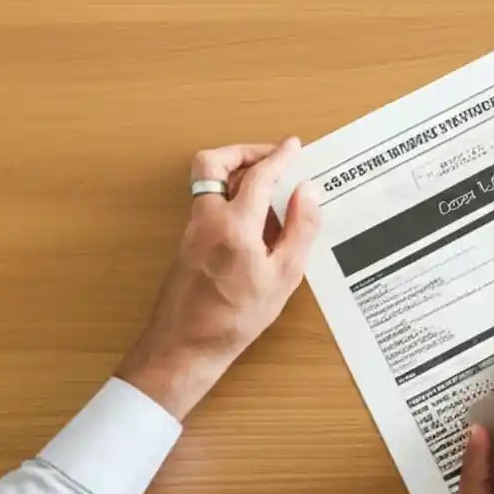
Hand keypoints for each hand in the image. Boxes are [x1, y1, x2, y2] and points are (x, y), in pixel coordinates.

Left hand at [116, 139, 319, 420]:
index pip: (259, 175)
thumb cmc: (235, 318)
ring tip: (269, 193)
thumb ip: (300, 229)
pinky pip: (208, 203)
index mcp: (235, 225)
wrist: (186, 346)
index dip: (279, 157)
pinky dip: (230, 197)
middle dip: (243, 152)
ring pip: (208, 181)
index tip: (294, 147)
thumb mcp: (283, 276)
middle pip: (215, 162)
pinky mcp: (187, 242)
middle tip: (270, 158)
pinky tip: (254, 222)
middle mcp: (207, 219)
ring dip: (237, 174)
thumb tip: (308, 192)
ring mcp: (192, 229)